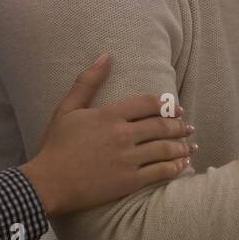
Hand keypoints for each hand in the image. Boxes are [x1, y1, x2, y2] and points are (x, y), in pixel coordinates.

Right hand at [20, 53, 194, 215]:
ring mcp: (128, 159)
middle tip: (189, 128)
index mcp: (109, 115)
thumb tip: (106, 56)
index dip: (167, 105)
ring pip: (165, 149)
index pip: (148, 103)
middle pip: (161, 126)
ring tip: (190, 147)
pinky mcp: (129, 182)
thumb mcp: (67, 109)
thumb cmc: (55, 146)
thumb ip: (88, 82)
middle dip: (179, 126)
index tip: (177, 109)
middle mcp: (122, 134)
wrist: (47, 183)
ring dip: (182, 147)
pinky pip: (160, 172)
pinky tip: (182, 166)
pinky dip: (175, 168)